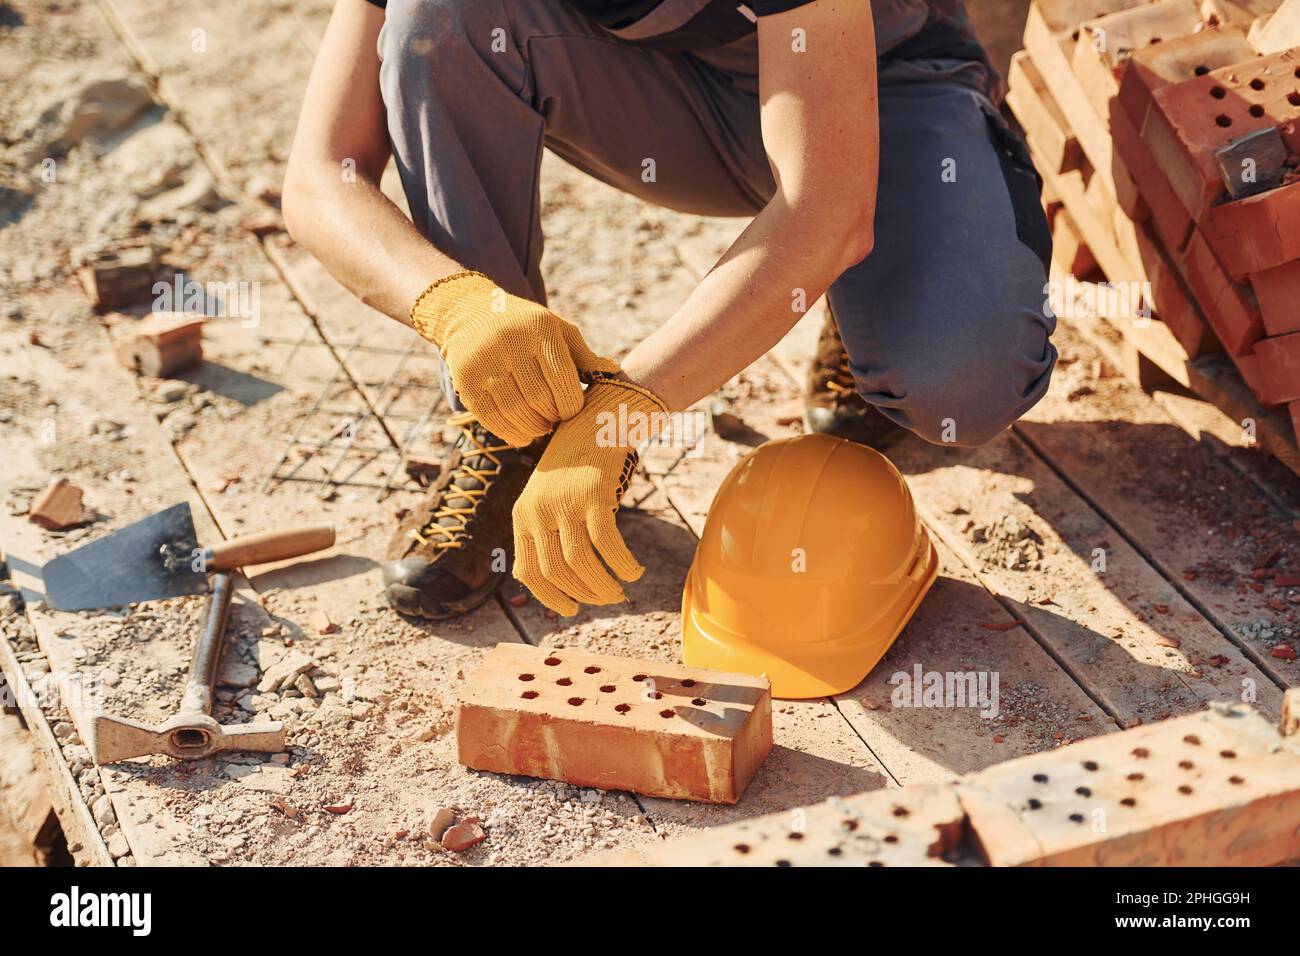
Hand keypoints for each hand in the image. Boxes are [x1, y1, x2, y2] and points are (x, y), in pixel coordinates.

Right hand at [410, 271, 618, 445]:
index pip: (563, 380)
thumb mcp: (556, 330)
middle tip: (556, 421)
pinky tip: (522, 434)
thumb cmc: (525, 326)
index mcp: (540, 330)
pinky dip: (510, 433)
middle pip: (540, 399)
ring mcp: (484, 362)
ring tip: (542, 427)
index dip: (572, 405)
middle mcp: (510, 343)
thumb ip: (583, 354)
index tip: (572, 411)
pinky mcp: (465, 379)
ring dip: (534, 428)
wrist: (469, 312)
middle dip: (553, 417)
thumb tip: (614, 372)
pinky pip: (491, 417)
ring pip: (516, 411)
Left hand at [512, 374, 668, 614]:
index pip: (528, 571)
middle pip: (556, 571)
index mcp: (522, 515)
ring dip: (603, 585)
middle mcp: (537, 510)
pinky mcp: (592, 494)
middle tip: (606, 600)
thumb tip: (560, 582)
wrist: (595, 420)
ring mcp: (564, 502)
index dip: (550, 597)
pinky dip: (622, 564)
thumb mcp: (549, 497)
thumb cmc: (576, 466)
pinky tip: (634, 571)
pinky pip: (607, 544)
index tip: (571, 609)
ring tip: (619, 592)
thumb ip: (548, 532)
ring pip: (580, 562)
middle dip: (583, 594)